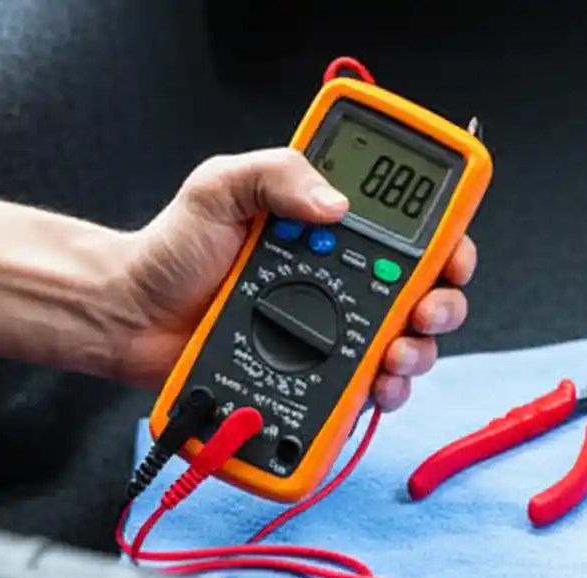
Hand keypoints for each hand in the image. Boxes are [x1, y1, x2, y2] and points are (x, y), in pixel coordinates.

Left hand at [113, 148, 476, 410]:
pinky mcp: (316, 380)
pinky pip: (366, 393)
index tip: (453, 256)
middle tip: (424, 312)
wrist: (133, 315)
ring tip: (395, 356)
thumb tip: (335, 204)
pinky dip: (383, 395)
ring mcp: (334, 335)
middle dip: (445, 305)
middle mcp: (344, 284)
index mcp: (332, 234)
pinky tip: (375, 389)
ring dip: (420, 353)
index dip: (449, 242)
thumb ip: (277, 173)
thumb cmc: (174, 248)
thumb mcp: (221, 186)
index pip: (411, 235)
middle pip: (427, 295)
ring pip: (408, 347)